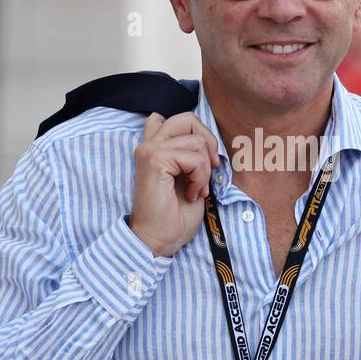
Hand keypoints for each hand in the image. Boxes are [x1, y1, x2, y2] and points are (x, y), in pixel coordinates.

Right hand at [128, 112, 220, 256]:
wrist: (159, 240)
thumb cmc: (174, 216)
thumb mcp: (190, 178)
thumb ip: (191, 155)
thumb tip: (208, 143)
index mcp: (155, 147)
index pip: (179, 120)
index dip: (200, 134)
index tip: (205, 162)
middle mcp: (149, 144)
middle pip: (188, 119)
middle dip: (209, 143)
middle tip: (210, 170)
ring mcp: (150, 150)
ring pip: (196, 141)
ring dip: (205, 169)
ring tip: (197, 189)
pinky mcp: (155, 160)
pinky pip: (194, 158)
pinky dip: (200, 178)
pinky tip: (192, 194)